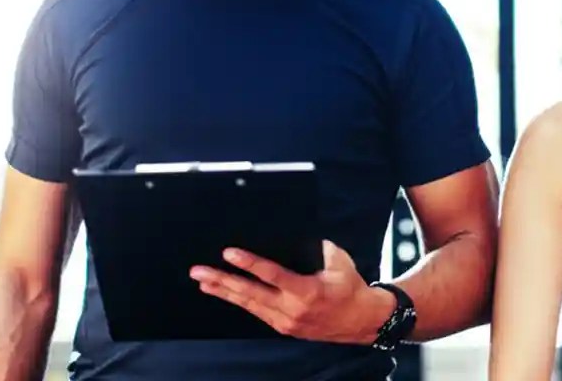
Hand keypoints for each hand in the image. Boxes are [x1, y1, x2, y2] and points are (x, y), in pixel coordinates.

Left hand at [189, 240, 394, 344]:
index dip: (248, 264)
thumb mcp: (339, 261)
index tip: (229, 253)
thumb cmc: (350, 287)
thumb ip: (318, 246)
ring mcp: (286, 321)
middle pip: (250, 294)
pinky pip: (256, 312)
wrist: (361, 321)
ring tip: (203, 283)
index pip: (271, 275)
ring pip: (248, 305)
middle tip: (199, 272)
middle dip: (222, 281)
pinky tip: (224, 293)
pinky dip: (239, 302)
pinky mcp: (284, 328)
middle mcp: (292, 309)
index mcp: (307, 291)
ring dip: (224, 293)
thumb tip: (299, 233)